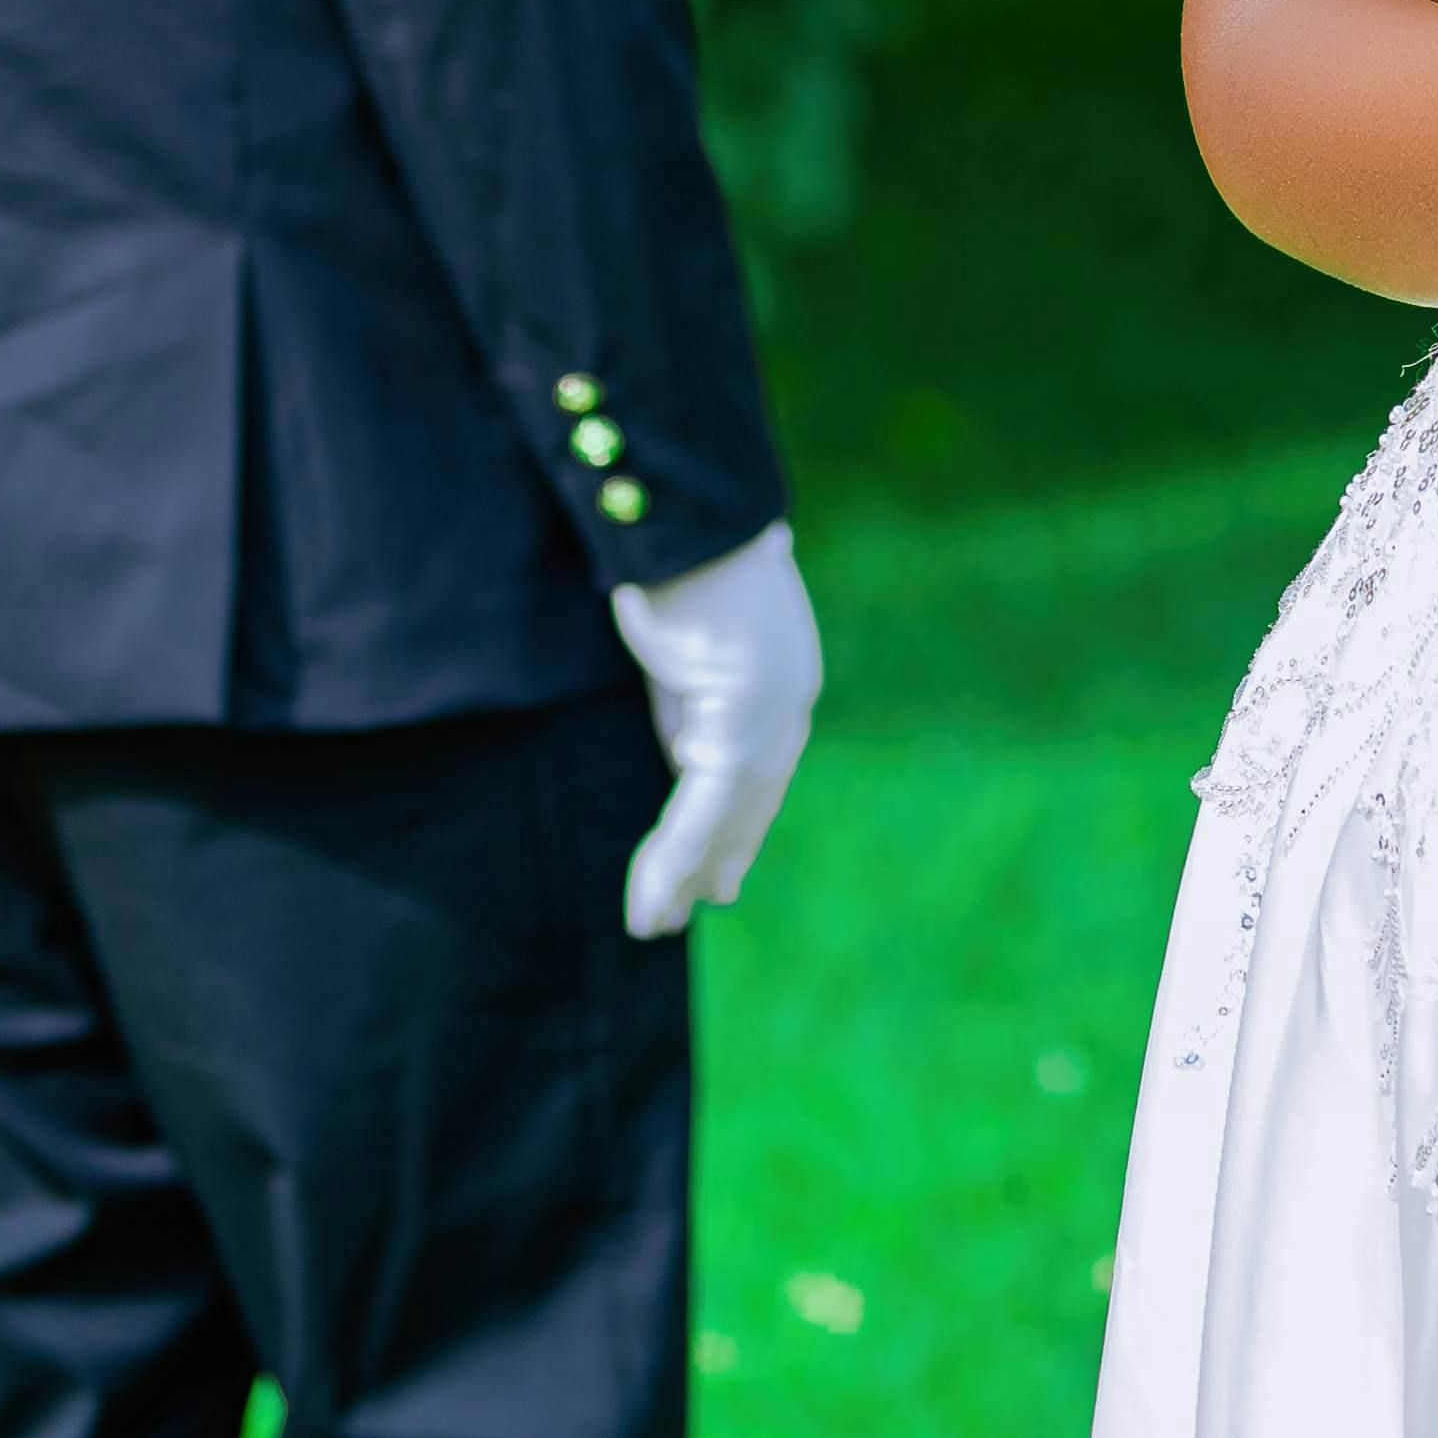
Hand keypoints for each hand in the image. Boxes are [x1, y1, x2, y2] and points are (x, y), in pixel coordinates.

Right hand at [611, 517, 823, 938]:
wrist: (687, 515)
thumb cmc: (676, 555)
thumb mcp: (684, 639)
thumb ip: (691, 692)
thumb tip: (688, 742)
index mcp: (780, 673)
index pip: (760, 766)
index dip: (738, 821)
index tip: (722, 870)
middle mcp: (787, 699)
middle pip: (749, 801)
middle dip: (719, 856)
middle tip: (695, 907)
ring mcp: (768, 717)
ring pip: (723, 821)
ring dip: (683, 878)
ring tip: (652, 922)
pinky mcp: (739, 728)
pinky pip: (701, 815)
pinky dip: (672, 864)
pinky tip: (650, 902)